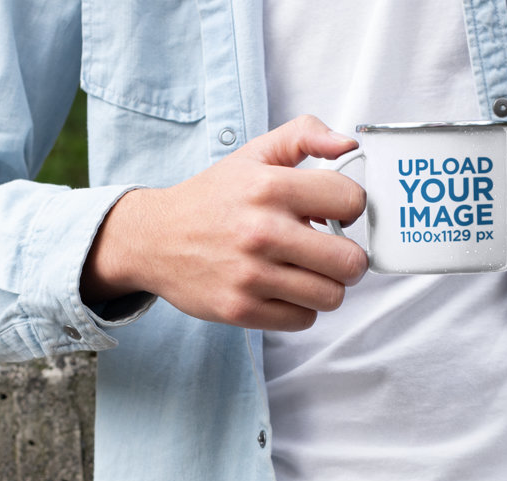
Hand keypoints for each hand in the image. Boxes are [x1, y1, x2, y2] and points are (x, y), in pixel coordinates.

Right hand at [80, 115, 367, 330]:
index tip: (338, 214)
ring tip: (307, 273)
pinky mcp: (240, 309)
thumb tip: (349, 143)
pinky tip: (283, 290)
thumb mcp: (254, 154)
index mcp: (270, 187)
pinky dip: (299, 309)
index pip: (351, 200)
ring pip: (331, 296)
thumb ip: (304, 136)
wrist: (153, 239)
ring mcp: (250, 275)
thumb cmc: (212, 198)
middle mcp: (261, 232)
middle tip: (332, 254)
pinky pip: (302, 320)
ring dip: (326, 287)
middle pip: (350, 261)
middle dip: (349, 258)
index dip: (353, 208)